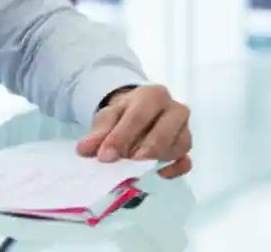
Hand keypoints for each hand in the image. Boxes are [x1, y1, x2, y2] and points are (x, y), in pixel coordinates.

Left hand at [76, 85, 192, 179]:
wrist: (138, 112)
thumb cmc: (124, 114)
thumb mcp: (107, 117)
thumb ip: (97, 134)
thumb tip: (84, 150)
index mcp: (153, 95)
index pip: (139, 116)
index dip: (121, 137)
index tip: (105, 156)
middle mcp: (174, 109)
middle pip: (165, 131)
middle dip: (144, 149)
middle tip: (127, 162)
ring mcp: (184, 129)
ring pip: (179, 146)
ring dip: (157, 159)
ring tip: (136, 167)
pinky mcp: (186, 148)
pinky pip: (186, 162)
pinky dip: (173, 170)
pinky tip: (157, 174)